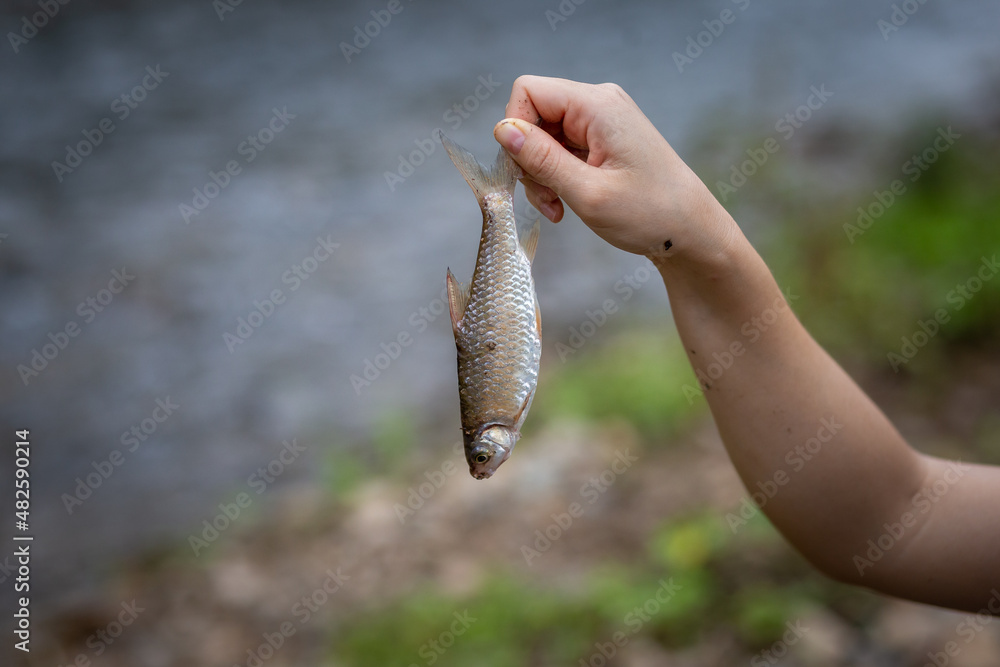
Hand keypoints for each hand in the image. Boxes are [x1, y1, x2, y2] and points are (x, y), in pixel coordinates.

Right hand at [493, 75, 736, 259]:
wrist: (692, 232)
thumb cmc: (651, 214)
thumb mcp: (588, 193)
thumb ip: (542, 160)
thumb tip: (502, 129)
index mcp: (598, 106)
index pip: (529, 91)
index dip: (515, 128)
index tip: (524, 171)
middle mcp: (599, 104)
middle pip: (534, 115)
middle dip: (528, 159)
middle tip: (545, 199)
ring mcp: (602, 122)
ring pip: (544, 137)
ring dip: (541, 174)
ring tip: (557, 207)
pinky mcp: (603, 141)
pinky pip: (561, 150)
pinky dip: (556, 177)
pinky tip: (566, 203)